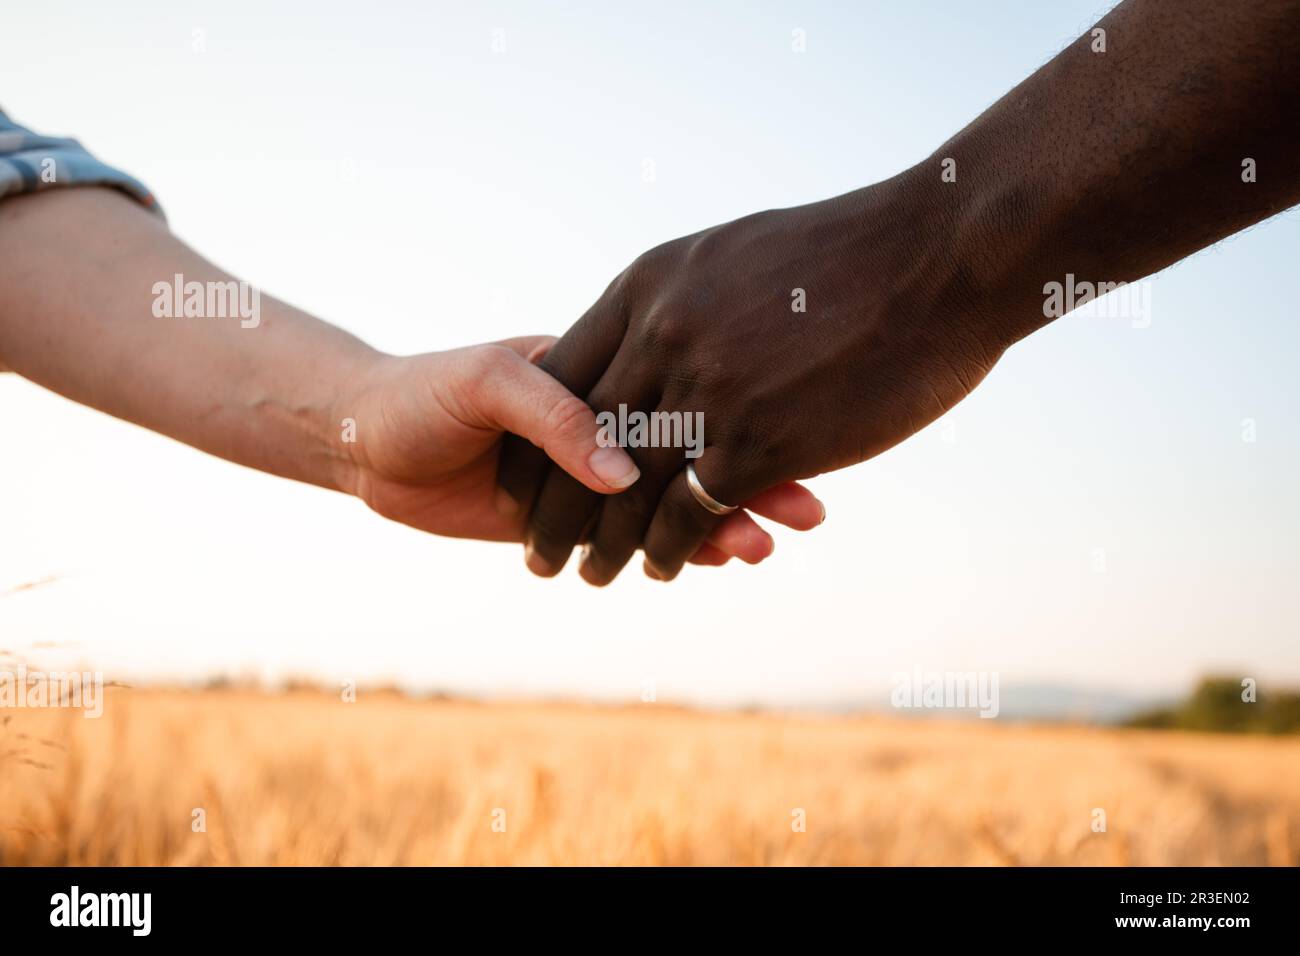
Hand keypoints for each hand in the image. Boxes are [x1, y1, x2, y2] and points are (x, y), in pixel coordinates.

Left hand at [341, 336, 824, 558]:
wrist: (365, 440)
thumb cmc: (423, 393)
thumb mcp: (487, 383)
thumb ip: (554, 418)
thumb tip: (624, 474)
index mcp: (595, 374)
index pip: (679, 398)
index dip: (735, 419)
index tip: (791, 438)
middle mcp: (601, 424)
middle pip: (691, 453)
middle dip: (749, 479)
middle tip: (807, 511)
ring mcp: (588, 474)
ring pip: (670, 500)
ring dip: (719, 521)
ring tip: (767, 547)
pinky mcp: (568, 518)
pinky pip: (630, 535)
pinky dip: (672, 549)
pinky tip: (717, 562)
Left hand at [498, 172, 1005, 582]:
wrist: (941, 250)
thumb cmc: (849, 252)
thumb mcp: (734, 255)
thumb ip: (682, 300)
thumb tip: (658, 323)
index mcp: (648, 288)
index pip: (564, 373)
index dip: (539, 434)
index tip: (525, 473)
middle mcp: (662, 336)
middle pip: (582, 440)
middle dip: (553, 504)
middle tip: (539, 549)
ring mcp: (709, 389)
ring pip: (627, 486)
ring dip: (605, 541)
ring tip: (589, 575)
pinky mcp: (759, 439)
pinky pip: (689, 511)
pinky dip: (669, 549)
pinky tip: (663, 568)